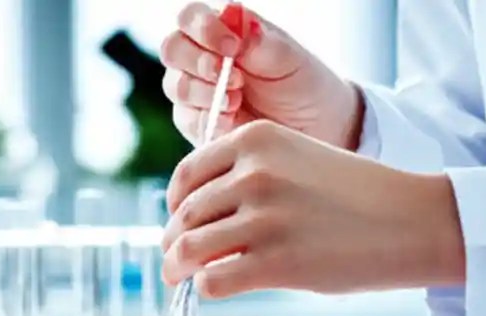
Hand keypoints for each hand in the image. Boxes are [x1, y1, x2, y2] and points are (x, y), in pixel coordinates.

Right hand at [160, 3, 362, 149]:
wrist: (313, 128)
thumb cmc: (302, 84)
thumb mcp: (289, 59)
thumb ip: (260, 40)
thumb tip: (234, 15)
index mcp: (221, 30)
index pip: (190, 18)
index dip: (203, 28)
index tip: (233, 46)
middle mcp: (200, 57)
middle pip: (172, 48)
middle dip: (199, 62)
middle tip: (233, 77)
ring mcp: (193, 91)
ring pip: (175, 86)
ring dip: (205, 93)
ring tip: (237, 101)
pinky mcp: (195, 124)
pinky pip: (187, 120)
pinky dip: (209, 120)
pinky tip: (233, 120)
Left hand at [161, 121, 464, 297]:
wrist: (413, 221)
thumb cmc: (356, 196)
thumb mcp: (296, 159)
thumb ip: (247, 173)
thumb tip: (194, 212)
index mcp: (255, 140)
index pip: (186, 176)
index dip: (173, 206)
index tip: (178, 222)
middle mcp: (254, 174)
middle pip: (183, 217)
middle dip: (173, 242)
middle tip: (176, 260)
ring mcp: (263, 218)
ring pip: (187, 250)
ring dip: (178, 269)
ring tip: (182, 278)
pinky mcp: (275, 262)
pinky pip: (212, 280)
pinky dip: (205, 289)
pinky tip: (215, 289)